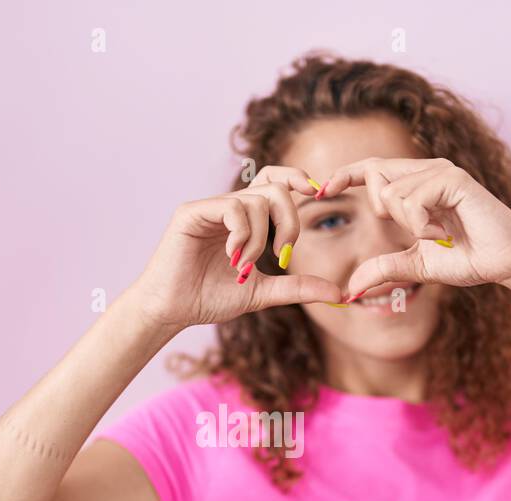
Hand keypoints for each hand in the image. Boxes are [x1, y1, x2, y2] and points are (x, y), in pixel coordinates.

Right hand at [126, 167, 344, 329]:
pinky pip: (232, 208)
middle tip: (282, 253)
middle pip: (274, 186)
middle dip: (289, 220)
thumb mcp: (261, 293)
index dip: (298, 178)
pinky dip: (241, 234)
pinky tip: (231, 256)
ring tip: (243, 265)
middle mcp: (228, 207)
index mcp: (244, 219)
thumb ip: (296, 287)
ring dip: (259, 238)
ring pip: (256, 200)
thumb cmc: (208, 299)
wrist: (172, 311)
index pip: (275, 182)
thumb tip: (338, 291)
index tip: (318, 194)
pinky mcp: (192, 212)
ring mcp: (210, 207)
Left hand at [321, 157, 510, 300]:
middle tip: (414, 232)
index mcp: (416, 184)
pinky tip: (440, 232)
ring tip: (436, 235)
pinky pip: (412, 198)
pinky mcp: (453, 179)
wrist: (506, 261)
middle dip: (379, 208)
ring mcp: (440, 171)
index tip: (320, 192)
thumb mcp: (416, 266)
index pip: (370, 169)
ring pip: (392, 191)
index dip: (343, 175)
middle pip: (373, 173)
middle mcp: (426, 170)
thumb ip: (384, 269)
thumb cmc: (469, 258)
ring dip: (408, 224)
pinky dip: (420, 223)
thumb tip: (350, 288)